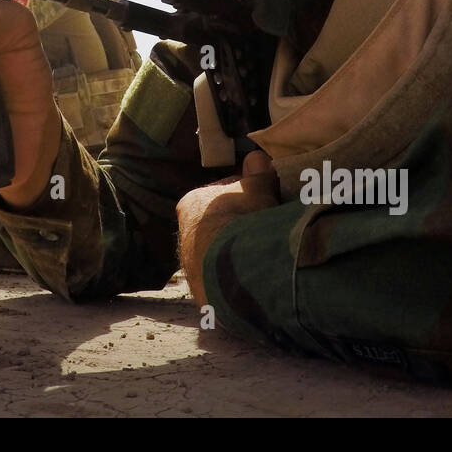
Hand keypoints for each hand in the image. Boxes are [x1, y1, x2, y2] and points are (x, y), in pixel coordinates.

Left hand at [176, 151, 280, 306]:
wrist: (233, 266)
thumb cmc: (242, 219)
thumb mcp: (256, 190)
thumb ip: (257, 174)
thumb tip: (257, 156)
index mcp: (192, 205)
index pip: (221, 197)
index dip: (245, 200)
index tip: (263, 206)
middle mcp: (185, 235)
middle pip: (219, 228)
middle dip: (240, 231)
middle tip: (266, 235)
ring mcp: (192, 267)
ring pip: (221, 257)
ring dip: (240, 258)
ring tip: (266, 260)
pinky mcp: (204, 295)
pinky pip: (226, 283)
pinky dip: (241, 280)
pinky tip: (258, 280)